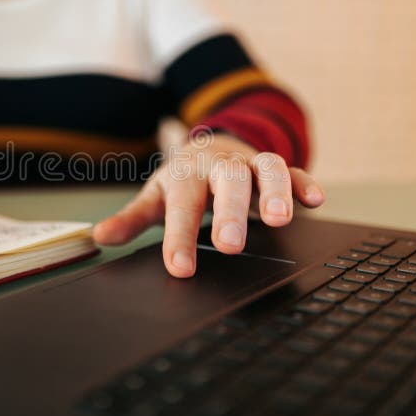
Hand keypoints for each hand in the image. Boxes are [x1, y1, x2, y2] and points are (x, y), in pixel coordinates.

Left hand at [93, 132, 323, 277]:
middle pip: (227, 182)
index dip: (180, 239)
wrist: (207, 146)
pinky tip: (314, 199)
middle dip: (230, 212)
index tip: (181, 269)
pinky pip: (291, 169)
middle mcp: (219, 167)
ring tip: (280, 219)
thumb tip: (100, 237)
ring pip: (265, 168)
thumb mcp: (156, 197)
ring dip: (274, 190)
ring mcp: (249, 164)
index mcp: (186, 176)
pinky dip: (303, 181)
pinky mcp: (272, 168)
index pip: (182, 207)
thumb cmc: (182, 181)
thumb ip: (132, 218)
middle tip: (230, 245)